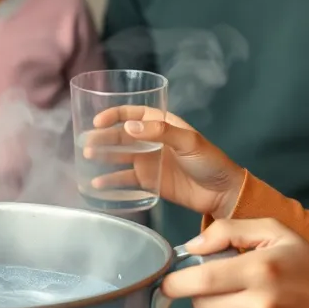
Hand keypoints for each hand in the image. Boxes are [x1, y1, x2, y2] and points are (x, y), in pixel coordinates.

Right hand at [83, 106, 244, 216]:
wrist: (222, 194)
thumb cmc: (210, 162)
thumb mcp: (189, 142)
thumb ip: (161, 133)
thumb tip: (129, 128)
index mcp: (162, 124)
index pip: (133, 114)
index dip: (114, 115)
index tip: (98, 121)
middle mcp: (152, 141)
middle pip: (121, 135)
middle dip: (102, 137)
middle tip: (86, 143)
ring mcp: (149, 161)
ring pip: (119, 156)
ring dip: (102, 156)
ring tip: (86, 158)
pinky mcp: (148, 181)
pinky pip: (124, 179)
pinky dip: (110, 181)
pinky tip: (97, 184)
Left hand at [162, 217, 308, 307]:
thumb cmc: (308, 268)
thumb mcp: (276, 232)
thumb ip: (229, 230)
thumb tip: (192, 247)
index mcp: (261, 269)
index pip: (201, 278)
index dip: (176, 279)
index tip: (169, 276)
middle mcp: (259, 303)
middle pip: (199, 299)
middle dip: (198, 288)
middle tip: (218, 279)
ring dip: (210, 306)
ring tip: (236, 296)